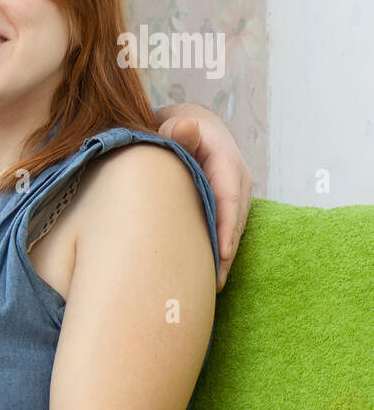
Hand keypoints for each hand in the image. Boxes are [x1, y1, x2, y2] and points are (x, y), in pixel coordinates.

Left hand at [155, 104, 252, 290]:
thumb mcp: (172, 124)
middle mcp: (237, 175)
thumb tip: (186, 127)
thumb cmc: (171, 128)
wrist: (185, 125)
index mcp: (223, 156)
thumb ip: (176, 129)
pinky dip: (222, 246)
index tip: (222, 253)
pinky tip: (212, 271)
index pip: (228, 195)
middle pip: (236, 216)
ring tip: (214, 285)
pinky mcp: (230, 201)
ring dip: (227, 254)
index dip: (225, 225)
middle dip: (227, 249)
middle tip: (214, 282)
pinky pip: (230, 226)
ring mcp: (236, 189)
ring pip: (235, 225)